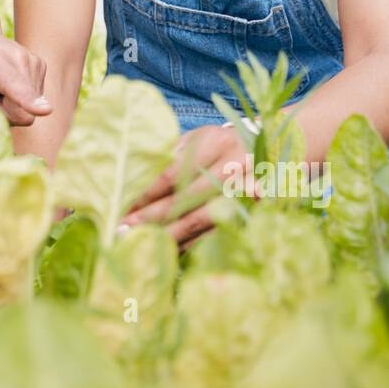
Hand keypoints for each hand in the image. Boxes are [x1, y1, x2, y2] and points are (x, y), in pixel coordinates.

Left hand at [0, 3, 51, 125]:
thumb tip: (2, 125)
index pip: (14, 85)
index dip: (29, 99)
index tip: (46, 109)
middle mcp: (20, 59)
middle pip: (22, 111)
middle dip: (3, 112)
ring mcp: (34, 62)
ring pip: (28, 109)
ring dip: (8, 104)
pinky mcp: (40, 66)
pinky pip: (31, 100)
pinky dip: (15, 97)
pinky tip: (2, 82)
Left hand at [118, 124, 258, 251]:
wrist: (264, 150)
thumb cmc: (218, 144)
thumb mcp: (197, 138)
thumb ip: (170, 154)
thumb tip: (133, 179)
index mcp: (215, 143)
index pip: (173, 175)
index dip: (147, 195)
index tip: (124, 207)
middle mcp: (233, 167)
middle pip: (186, 200)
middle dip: (152, 219)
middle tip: (124, 231)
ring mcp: (246, 193)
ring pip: (202, 221)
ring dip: (169, 236)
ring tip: (142, 245)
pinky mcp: (251, 213)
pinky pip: (215, 234)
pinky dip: (189, 244)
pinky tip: (167, 250)